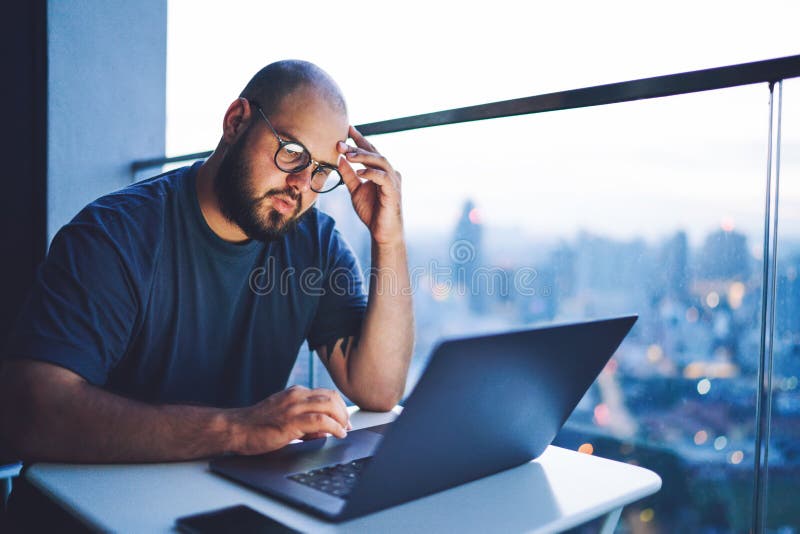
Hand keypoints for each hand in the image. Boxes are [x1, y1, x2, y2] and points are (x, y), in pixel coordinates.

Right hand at [228, 385, 351, 454]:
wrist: (236, 429)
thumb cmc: (257, 426)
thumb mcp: (284, 417)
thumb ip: (303, 421)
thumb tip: (323, 431)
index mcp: (295, 393)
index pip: (325, 394)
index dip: (339, 406)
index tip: (343, 419)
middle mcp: (296, 396)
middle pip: (331, 397)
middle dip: (343, 412)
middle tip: (346, 426)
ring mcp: (294, 407)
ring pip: (329, 405)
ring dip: (341, 419)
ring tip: (343, 431)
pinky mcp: (291, 421)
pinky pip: (321, 421)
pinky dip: (334, 427)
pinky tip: (337, 434)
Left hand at [337, 126, 403, 244]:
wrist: (382, 232)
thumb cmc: (372, 211)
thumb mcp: (355, 190)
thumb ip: (349, 175)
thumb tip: (339, 159)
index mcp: (381, 171)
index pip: (370, 150)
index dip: (359, 139)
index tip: (347, 128)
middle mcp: (389, 172)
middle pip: (374, 153)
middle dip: (357, 146)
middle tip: (340, 142)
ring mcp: (393, 181)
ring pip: (380, 161)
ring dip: (363, 156)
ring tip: (348, 155)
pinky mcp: (393, 192)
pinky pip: (383, 177)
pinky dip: (371, 173)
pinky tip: (359, 172)